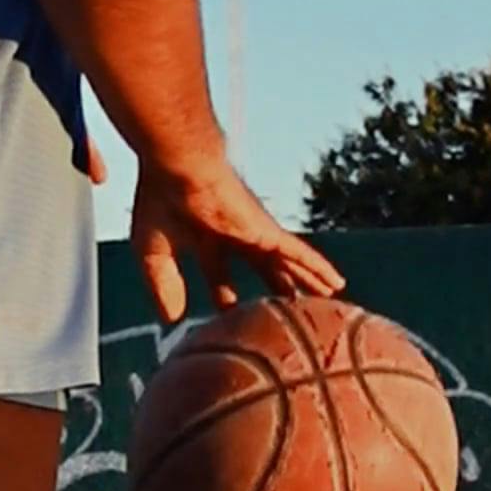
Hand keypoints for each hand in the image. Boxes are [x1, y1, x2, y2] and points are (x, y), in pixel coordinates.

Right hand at [130, 151, 343, 325]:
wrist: (180, 168)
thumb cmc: (161, 200)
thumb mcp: (154, 254)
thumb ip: (163, 287)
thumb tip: (173, 322)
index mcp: (206, 239)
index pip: (220, 277)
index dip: (225, 299)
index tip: (228, 322)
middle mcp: (234, 235)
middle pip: (263, 269)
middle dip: (277, 288)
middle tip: (291, 309)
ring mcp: (254, 232)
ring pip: (287, 263)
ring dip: (306, 281)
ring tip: (328, 298)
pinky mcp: (266, 231)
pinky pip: (299, 254)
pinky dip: (317, 269)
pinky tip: (336, 284)